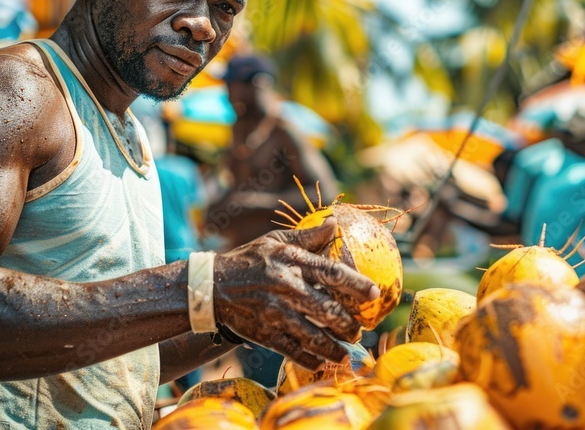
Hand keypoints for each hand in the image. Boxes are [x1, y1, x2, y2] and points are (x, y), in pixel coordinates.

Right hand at [212, 217, 379, 369]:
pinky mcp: (264, 333)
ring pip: (313, 336)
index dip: (356, 284)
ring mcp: (275, 313)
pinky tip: (322, 362)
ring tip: (347, 352)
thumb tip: (335, 222)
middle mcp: (286, 287)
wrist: (210, 287)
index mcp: (291, 262)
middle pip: (327, 310)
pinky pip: (293, 351)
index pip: (331, 272)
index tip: (374, 294)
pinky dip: (310, 359)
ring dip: (335, 347)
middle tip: (361, 330)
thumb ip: (307, 236)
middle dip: (349, 324)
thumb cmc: (249, 260)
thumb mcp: (275, 241)